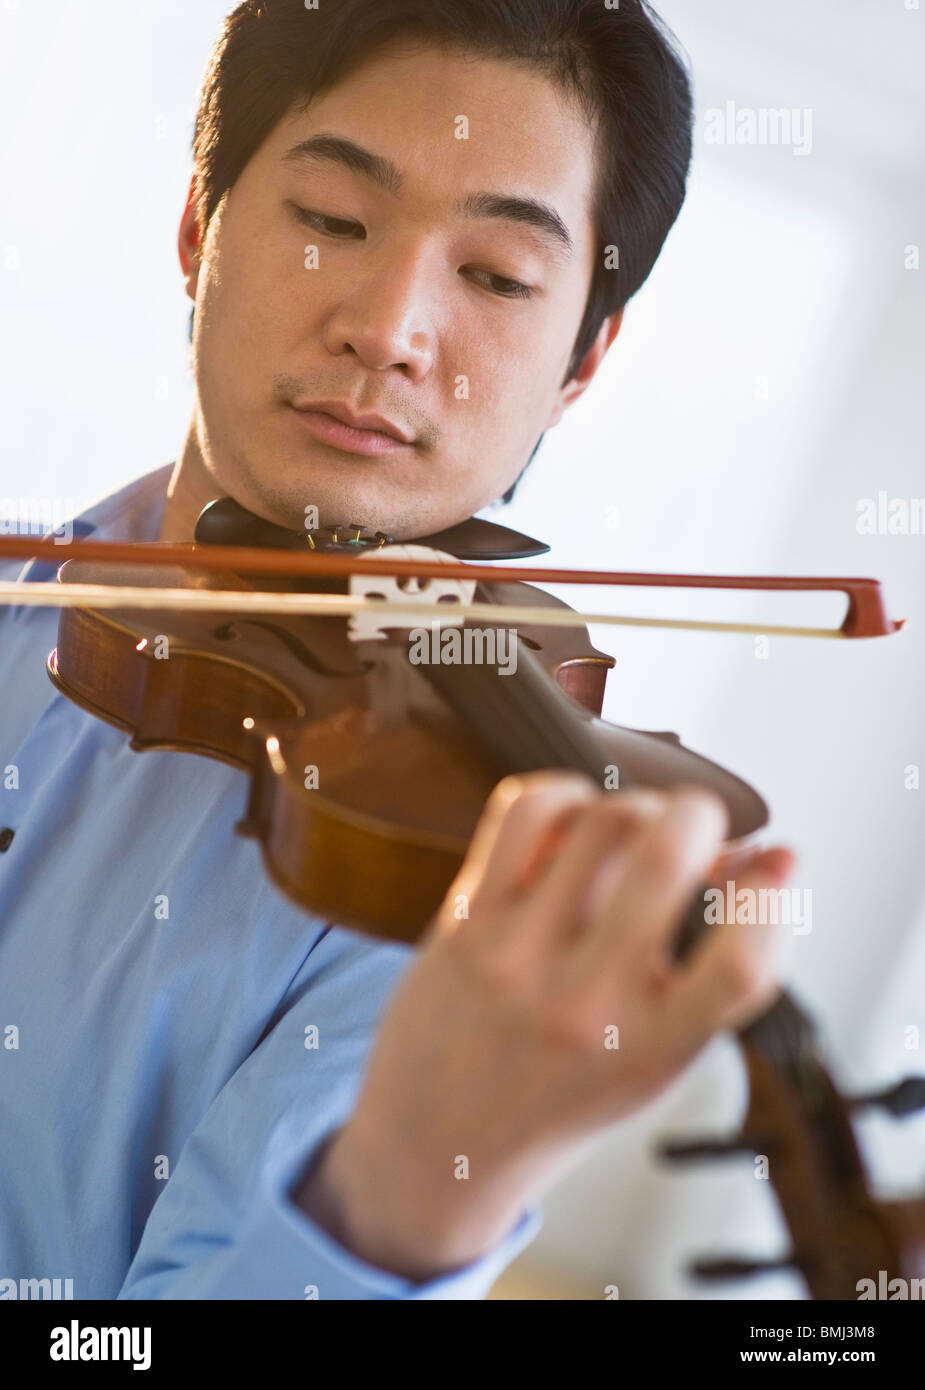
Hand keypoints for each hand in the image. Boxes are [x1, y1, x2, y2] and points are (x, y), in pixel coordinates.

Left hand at [297, 772, 794, 1279]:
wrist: (442, 1139)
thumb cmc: (562, 1091)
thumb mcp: (655, 1058)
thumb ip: (715, 972)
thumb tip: (774, 858)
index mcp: (651, 1052)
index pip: (742, 964)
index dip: (773, 899)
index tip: (770, 870)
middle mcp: (585, 1006)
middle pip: (664, 860)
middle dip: (700, 814)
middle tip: (699, 823)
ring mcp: (518, 959)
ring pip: (600, 820)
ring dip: (637, 803)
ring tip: (637, 826)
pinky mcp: (466, 922)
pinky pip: (524, 813)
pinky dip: (565, 791)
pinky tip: (575, 816)